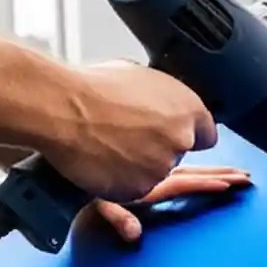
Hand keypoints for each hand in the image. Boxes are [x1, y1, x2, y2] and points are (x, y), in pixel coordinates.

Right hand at [44, 60, 219, 202]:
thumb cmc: (93, 86)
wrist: (60, 108)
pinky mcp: (139, 189)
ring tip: (110, 144)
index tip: (173, 134)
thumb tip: (162, 103)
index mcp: (188, 109)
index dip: (187, 134)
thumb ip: (163, 98)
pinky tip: (102, 161)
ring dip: (141, 164)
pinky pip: (134, 187)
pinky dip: (121, 180)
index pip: (206, 134)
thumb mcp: (140, 77)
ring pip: (157, 172)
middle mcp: (181, 140)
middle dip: (163, 148)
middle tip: (134, 138)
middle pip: (181, 154)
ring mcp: (160, 167)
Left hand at [92, 166, 251, 241]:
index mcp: (152, 183)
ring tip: (238, 172)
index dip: (210, 182)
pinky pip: (183, 166)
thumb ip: (118, 218)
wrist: (70, 160)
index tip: (233, 183)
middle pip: (198, 173)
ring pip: (194, 168)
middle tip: (248, 177)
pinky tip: (209, 166)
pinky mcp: (151, 168)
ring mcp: (156, 171)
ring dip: (218, 169)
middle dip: (224, 174)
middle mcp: (158, 174)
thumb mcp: (100, 203)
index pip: (188, 183)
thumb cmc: (84, 185)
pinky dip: (201, 165)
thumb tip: (134, 235)